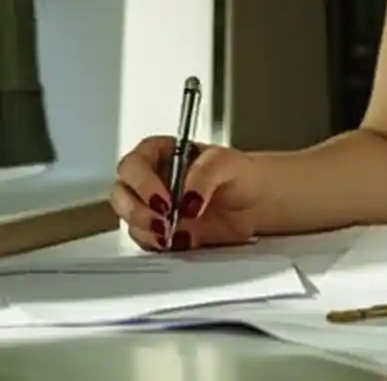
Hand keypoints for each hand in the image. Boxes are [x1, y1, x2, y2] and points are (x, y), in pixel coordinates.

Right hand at [110, 136, 264, 251]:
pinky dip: (158, 244)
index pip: (133, 164)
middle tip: (165, 220)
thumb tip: (187, 198)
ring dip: (146, 229)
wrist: (255, 203)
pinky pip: (145, 240)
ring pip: (128, 219)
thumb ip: (205, 174)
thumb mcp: (227, 163)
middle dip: (137, 210)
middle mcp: (150, 179)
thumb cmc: (240, 174)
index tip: (164, 200)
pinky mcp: (160, 231)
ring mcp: (152, 206)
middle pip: (120, 193)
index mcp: (161, 153)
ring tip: (174, 233)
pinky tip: (180, 240)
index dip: (142, 183)